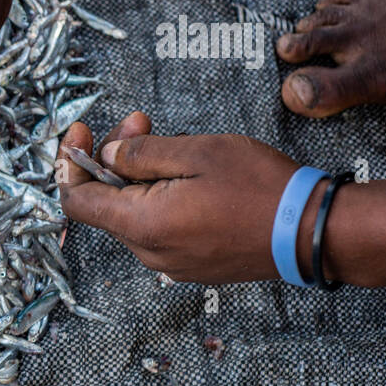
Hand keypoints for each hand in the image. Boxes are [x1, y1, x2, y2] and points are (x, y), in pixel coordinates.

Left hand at [57, 112, 303, 283]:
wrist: (316, 233)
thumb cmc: (262, 190)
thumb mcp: (197, 152)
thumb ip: (141, 153)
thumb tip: (107, 156)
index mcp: (141, 226)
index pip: (76, 200)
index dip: (70, 162)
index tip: (80, 131)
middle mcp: (149, 252)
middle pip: (106, 201)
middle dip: (114, 157)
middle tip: (140, 121)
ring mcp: (170, 263)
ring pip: (133, 212)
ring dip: (141, 175)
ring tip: (174, 143)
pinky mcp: (191, 263)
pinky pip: (159, 226)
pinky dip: (160, 197)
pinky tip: (189, 175)